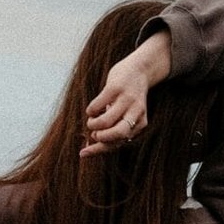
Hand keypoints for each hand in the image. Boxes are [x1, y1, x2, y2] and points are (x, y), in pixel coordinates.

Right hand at [82, 31, 170, 158]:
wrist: (140, 69)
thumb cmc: (127, 98)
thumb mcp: (125, 115)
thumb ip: (112, 129)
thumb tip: (87, 146)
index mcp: (140, 123)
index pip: (119, 142)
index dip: (99, 149)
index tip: (82, 154)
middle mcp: (136, 112)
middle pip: (118, 134)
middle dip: (101, 138)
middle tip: (94, 134)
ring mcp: (127, 99)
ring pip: (107, 121)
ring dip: (93, 124)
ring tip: (91, 120)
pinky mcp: (116, 87)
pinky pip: (97, 105)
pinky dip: (91, 111)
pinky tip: (92, 110)